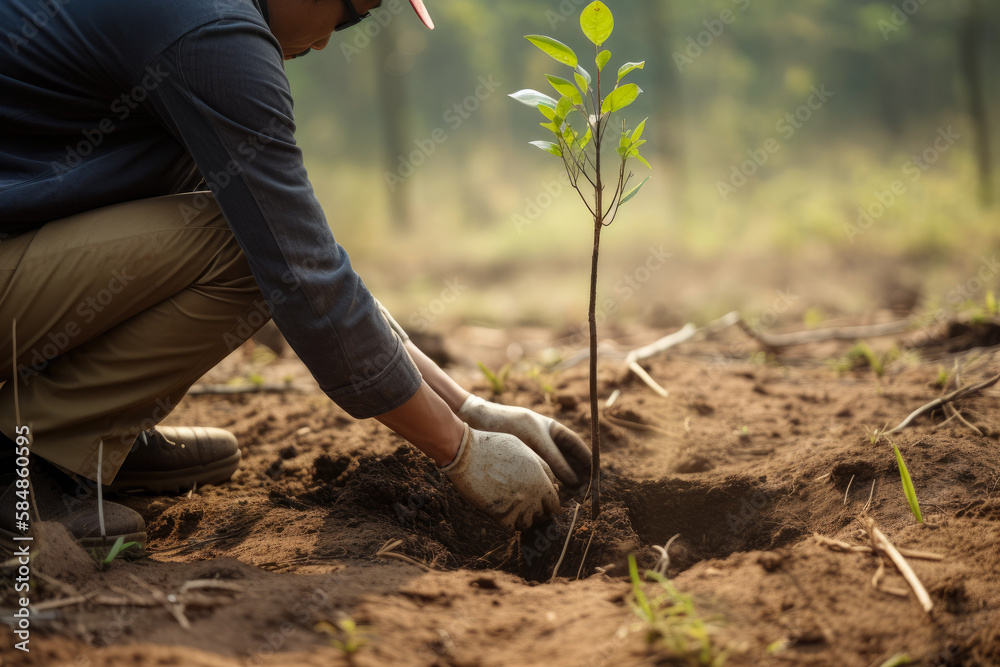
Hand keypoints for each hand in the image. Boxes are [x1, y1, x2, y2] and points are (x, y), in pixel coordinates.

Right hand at [440, 424, 560, 530]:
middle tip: (525, 508)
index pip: (554, 500)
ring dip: (521, 519)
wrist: (465, 453)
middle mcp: (532, 491)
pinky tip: (500, 514)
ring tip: (511, 510)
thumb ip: (539, 465)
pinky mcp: (500, 513)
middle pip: (544, 514)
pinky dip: (507, 524)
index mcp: (539, 474)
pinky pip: (510, 528)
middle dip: (536, 512)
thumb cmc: (492, 446)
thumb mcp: (521, 448)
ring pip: (528, 524)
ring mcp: (517, 504)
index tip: (541, 504)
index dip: (549, 504)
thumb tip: (551, 481)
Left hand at [458, 395, 590, 487]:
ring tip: (573, 497)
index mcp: (552, 430)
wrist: (479, 421)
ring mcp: (535, 452)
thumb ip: (555, 460)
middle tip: (587, 491)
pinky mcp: (524, 463)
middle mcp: (546, 442)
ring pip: (556, 470)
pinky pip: (542, 475)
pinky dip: (549, 484)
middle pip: (569, 460)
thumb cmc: (508, 422)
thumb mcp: (536, 439)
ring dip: (565, 483)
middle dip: (579, 475)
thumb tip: (575, 481)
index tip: (597, 475)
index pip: (576, 446)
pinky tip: (552, 495)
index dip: (588, 460)